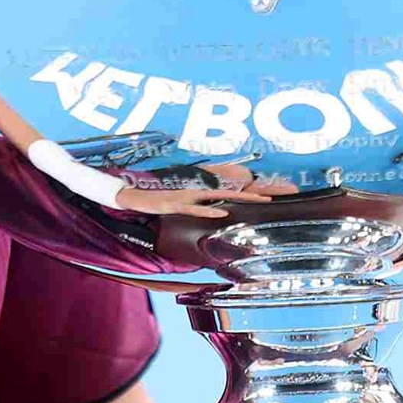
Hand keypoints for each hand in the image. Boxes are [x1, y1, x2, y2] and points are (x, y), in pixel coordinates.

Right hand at [110, 184, 264, 220]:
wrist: (132, 195)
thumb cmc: (156, 199)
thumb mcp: (179, 203)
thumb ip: (195, 206)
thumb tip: (212, 211)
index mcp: (197, 192)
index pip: (226, 191)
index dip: (245, 193)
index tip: (265, 196)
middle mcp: (196, 191)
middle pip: (228, 192)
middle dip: (250, 194)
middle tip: (270, 197)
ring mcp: (186, 197)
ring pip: (216, 197)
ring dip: (236, 198)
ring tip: (255, 199)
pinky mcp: (175, 204)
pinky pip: (194, 208)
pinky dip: (207, 211)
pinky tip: (221, 212)